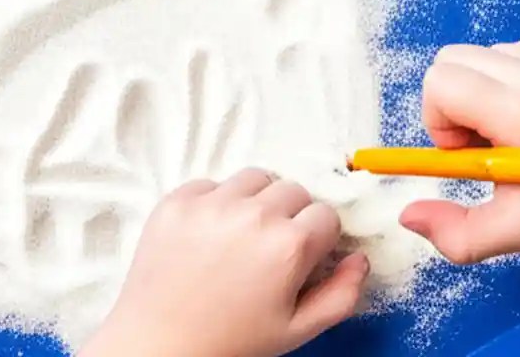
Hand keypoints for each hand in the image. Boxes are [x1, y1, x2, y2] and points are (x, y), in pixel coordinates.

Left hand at [84, 168, 369, 356]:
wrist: (159, 345)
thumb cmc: (231, 342)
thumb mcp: (297, 330)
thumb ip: (341, 295)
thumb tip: (360, 259)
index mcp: (290, 245)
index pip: (326, 214)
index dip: (318, 238)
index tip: (302, 256)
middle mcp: (254, 214)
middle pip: (295, 190)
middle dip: (291, 216)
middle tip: (271, 249)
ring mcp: (212, 203)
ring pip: (255, 178)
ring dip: (257, 200)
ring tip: (242, 235)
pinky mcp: (178, 200)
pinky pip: (212, 183)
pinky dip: (216, 202)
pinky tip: (209, 236)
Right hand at [400, 36, 519, 262]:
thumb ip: (459, 233)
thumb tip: (408, 216)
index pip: (440, 82)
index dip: (441, 121)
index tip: (469, 152)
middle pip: (452, 60)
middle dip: (456, 104)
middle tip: (491, 144)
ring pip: (484, 56)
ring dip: (487, 93)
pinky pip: (516, 51)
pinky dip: (515, 81)